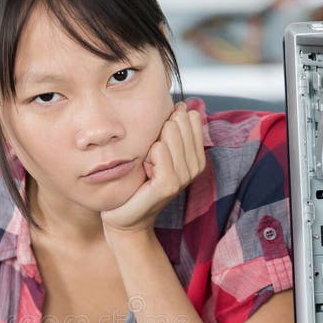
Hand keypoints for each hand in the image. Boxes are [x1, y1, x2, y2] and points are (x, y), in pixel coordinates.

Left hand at [101, 103, 205, 238]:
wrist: (126, 217)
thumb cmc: (138, 182)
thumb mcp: (157, 153)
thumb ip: (171, 132)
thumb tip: (180, 105)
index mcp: (196, 158)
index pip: (191, 118)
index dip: (168, 125)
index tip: (158, 148)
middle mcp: (194, 167)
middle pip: (178, 124)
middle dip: (157, 135)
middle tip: (150, 161)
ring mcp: (183, 177)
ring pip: (167, 135)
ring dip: (150, 149)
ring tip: (147, 169)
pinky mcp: (168, 185)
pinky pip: (158, 150)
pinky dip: (146, 158)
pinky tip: (145, 173)